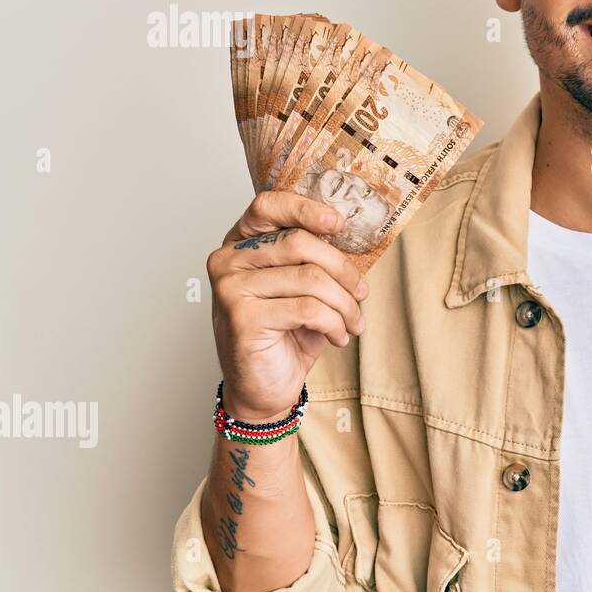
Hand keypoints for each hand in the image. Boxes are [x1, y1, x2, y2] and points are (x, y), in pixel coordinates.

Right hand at [206, 190, 368, 420]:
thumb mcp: (303, 288)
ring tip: (354, 322)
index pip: (267, 206)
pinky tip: (338, 336)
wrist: (265, 386)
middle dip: (343, 269)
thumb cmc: (286, 333)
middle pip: (300, 243)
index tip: (339, 223)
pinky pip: (307, 309)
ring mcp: (230, 288)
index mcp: (241, 243)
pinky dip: (334, 323)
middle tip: (362, 292)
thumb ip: (314, 258)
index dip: (305, 208)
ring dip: (344, 304)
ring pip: (310, 278)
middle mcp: (228, 260)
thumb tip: (351, 236)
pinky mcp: (241, 317)